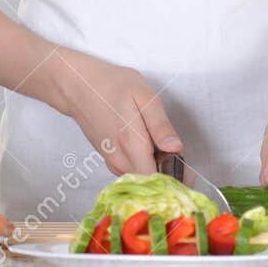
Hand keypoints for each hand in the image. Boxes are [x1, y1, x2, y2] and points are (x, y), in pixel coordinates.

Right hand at [57, 52, 181, 176]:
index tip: (188, 169)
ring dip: (155, 169)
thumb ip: (160, 125)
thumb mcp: (144, 97)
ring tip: (162, 149)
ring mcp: (111, 161)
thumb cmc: (113, 86)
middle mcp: (120, 159)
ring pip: (140, 177)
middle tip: (178, 156)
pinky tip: (147, 148)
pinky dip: (142, 165)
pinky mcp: (108, 159)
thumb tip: (177, 148)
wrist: (79, 86)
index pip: (158, 180)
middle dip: (168, 174)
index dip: (176, 178)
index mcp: (132, 144)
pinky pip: (130, 170)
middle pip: (150, 181)